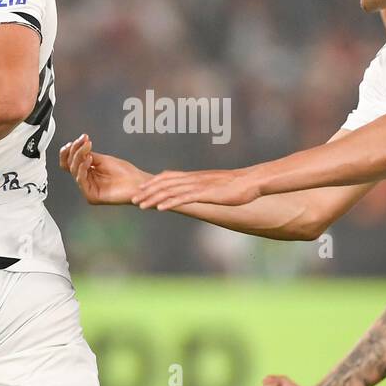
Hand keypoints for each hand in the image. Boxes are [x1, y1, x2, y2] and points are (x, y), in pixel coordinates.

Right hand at [58, 134, 147, 204]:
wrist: (138, 184)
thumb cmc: (126, 174)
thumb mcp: (103, 159)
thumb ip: (88, 155)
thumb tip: (77, 147)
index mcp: (88, 172)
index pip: (69, 163)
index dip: (67, 152)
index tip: (71, 142)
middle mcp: (86, 181)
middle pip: (70, 165)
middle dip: (75, 151)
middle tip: (83, 141)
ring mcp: (88, 189)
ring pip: (74, 171)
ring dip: (79, 157)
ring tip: (87, 148)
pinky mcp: (92, 196)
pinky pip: (81, 181)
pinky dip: (83, 168)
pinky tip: (89, 160)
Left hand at [132, 167, 261, 210]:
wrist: (253, 182)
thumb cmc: (238, 186)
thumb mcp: (218, 187)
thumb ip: (206, 189)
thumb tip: (201, 194)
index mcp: (196, 177)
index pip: (169, 177)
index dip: (153, 183)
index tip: (141, 189)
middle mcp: (194, 179)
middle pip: (165, 183)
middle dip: (148, 191)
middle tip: (133, 198)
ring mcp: (199, 186)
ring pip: (171, 191)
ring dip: (154, 198)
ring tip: (140, 205)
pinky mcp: (206, 194)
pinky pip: (184, 198)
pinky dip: (170, 202)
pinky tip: (160, 208)